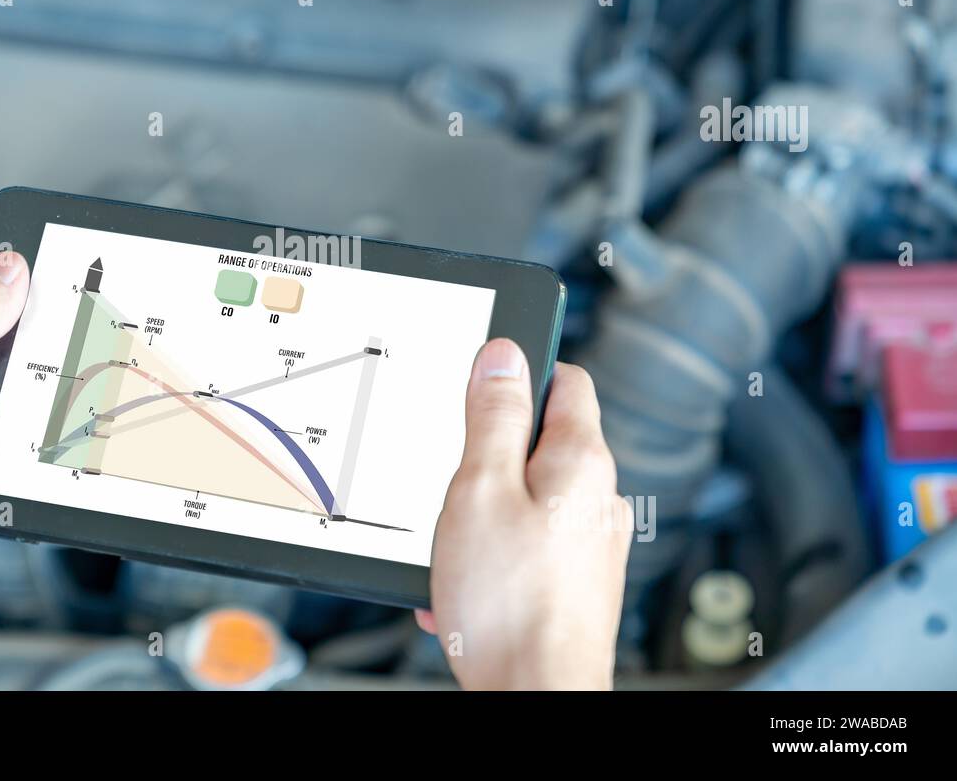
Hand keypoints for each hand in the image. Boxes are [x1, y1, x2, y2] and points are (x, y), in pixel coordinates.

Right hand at [417, 339, 630, 689]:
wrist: (536, 695)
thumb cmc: (509, 603)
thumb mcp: (480, 489)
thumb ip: (494, 418)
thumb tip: (504, 355)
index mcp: (581, 461)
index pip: (566, 380)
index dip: (520, 372)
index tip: (480, 384)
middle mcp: (599, 499)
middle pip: (542, 443)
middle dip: (490, 455)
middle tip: (453, 479)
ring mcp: (591, 545)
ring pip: (528, 500)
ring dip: (483, 513)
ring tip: (452, 547)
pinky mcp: (576, 584)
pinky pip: (527, 549)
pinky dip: (492, 557)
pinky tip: (460, 586)